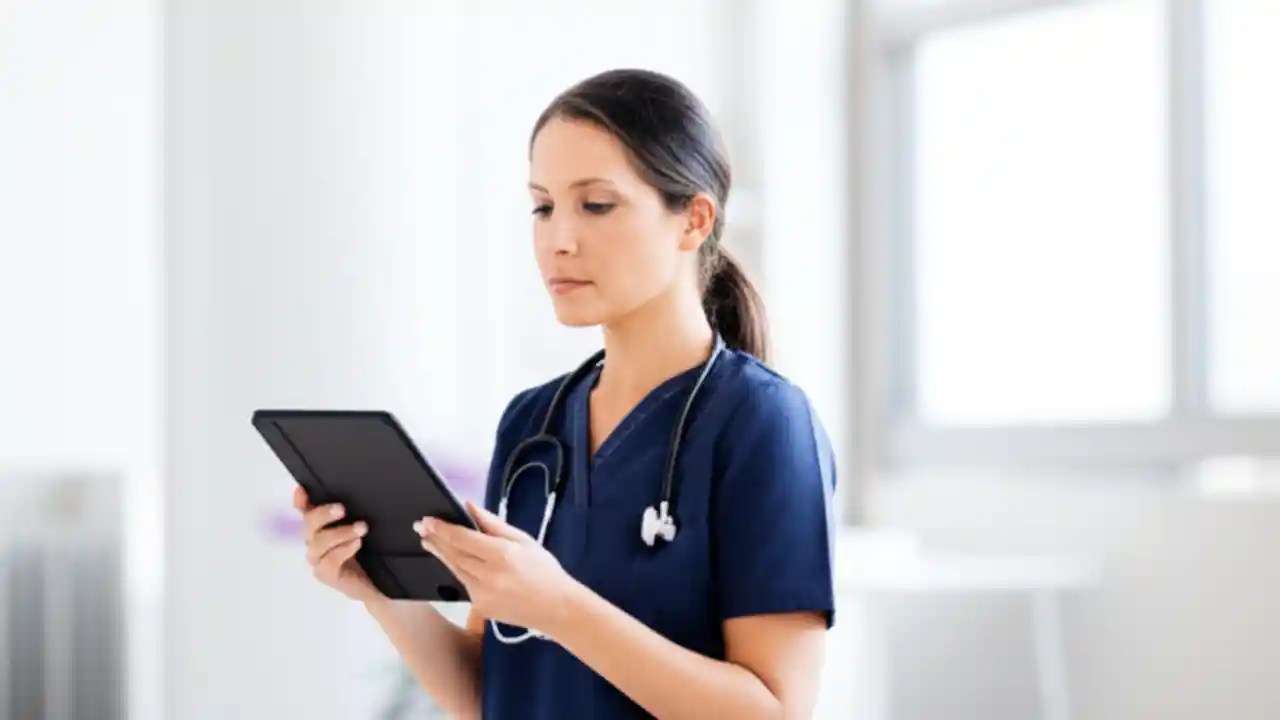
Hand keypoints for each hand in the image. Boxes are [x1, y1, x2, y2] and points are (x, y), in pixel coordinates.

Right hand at [295, 485, 383, 603]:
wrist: (380, 580)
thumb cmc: (372, 550)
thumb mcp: (366, 527)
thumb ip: (360, 511)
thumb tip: (364, 491)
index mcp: (323, 526)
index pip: (306, 511)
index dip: (300, 501)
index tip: (301, 490)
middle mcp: (316, 542)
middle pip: (308, 524)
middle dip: (322, 514)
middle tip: (341, 509)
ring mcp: (319, 560)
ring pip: (317, 543)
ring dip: (340, 533)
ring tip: (361, 528)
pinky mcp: (327, 575)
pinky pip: (328, 562)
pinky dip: (342, 550)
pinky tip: (357, 544)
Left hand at [415, 500, 581, 637]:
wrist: (556, 609)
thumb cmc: (544, 571)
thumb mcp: (524, 540)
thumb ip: (493, 524)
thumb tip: (469, 507)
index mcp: (501, 555)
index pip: (462, 538)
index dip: (442, 528)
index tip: (427, 520)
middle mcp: (488, 576)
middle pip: (453, 554)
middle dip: (435, 539)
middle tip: (420, 527)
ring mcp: (482, 594)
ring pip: (454, 569)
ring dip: (440, 554)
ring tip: (428, 541)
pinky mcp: (480, 607)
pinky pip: (463, 583)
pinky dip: (456, 570)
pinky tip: (450, 560)